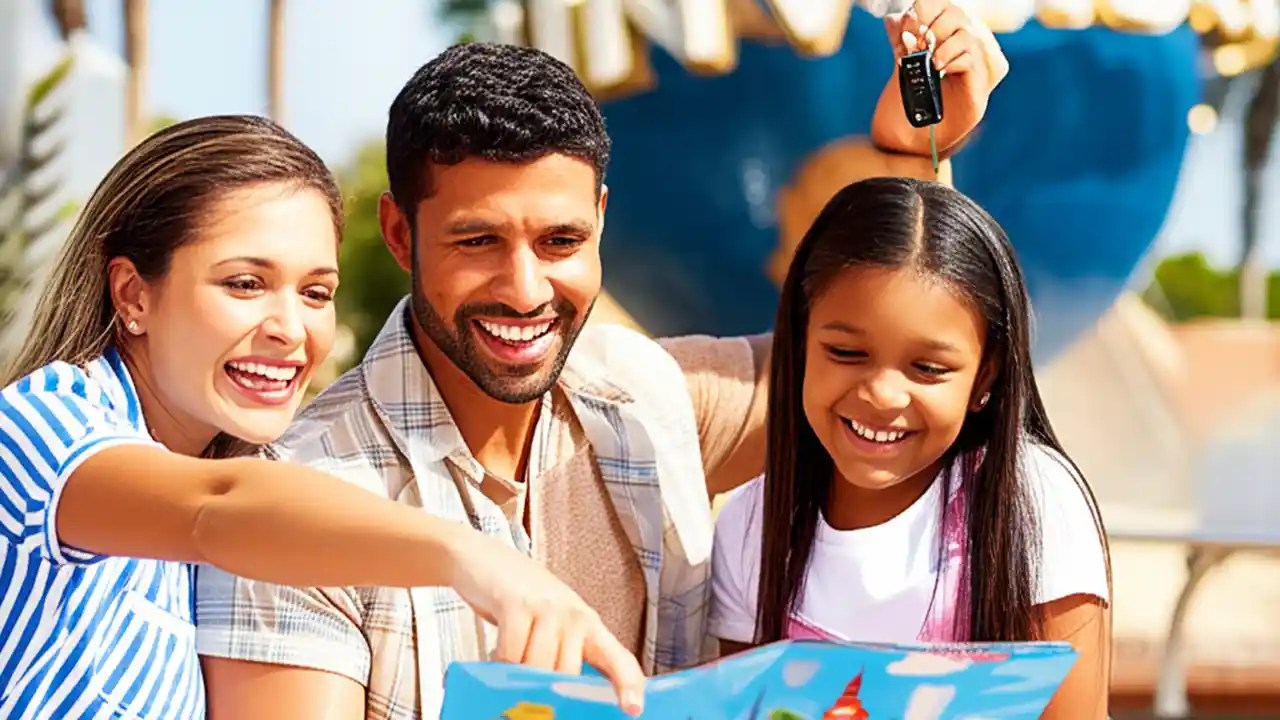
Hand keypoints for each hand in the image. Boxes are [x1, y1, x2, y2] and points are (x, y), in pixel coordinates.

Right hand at [445, 530, 645, 715]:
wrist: (482, 558)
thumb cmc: (520, 600)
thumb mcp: (552, 627)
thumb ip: (563, 657)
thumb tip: (563, 702)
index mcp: (588, 626)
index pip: (619, 658)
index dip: (629, 684)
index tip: (633, 709)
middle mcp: (574, 615)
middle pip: (569, 673)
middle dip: (548, 691)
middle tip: (529, 694)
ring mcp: (548, 607)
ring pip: (540, 666)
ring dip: (519, 675)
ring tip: (509, 665)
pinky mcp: (517, 603)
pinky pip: (512, 653)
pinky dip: (501, 662)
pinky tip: (496, 655)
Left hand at [870, 0, 1009, 156]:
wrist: (906, 146)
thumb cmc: (904, 111)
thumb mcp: (899, 69)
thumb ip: (901, 42)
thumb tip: (892, 18)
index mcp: (951, 41)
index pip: (945, 6)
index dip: (925, 10)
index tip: (906, 27)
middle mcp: (969, 49)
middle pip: (958, 13)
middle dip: (931, 25)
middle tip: (914, 44)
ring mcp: (980, 67)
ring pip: (968, 31)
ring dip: (940, 41)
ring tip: (926, 60)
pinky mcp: (981, 85)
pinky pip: (971, 55)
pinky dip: (950, 57)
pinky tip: (937, 69)